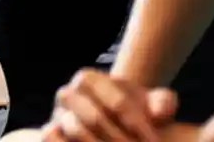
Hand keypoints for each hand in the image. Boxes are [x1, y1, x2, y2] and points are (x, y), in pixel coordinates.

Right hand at [45, 68, 178, 140]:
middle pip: (94, 118)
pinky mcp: (50, 133)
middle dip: (121, 140)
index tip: (155, 141)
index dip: (138, 124)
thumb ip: (163, 102)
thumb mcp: (153, 103)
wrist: (115, 120)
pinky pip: (51, 138)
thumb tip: (159, 112)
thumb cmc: (135, 110)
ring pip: (75, 131)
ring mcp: (57, 115)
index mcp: (89, 78)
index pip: (116, 102)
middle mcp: (67, 93)